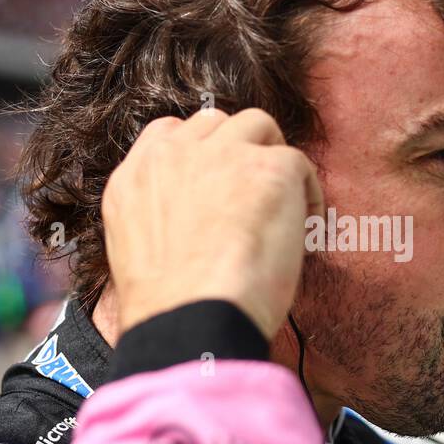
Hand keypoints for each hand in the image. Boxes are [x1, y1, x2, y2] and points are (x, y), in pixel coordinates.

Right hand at [101, 107, 323, 339]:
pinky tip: (306, 233)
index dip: (200, 155)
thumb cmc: (172, 309)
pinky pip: (299, 163)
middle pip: (216, 124)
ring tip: (286, 206)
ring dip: (272, 159)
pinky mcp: (269, 168)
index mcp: (134, 178)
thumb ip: (162, 217)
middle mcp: (173, 156)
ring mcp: (222, 155)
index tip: (219, 185)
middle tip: (257, 197)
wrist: (192, 320)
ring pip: (258, 125)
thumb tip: (200, 220)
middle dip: (238, 152)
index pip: (169, 135)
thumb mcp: (138, 252)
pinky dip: (309, 197)